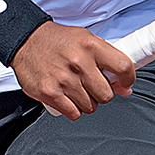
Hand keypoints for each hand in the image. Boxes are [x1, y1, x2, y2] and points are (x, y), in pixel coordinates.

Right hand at [12, 21, 134, 119]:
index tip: (124, 83)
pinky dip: (73, 110)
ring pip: (90, 107)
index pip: (123, 67)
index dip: (128, 79)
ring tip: (76, 90)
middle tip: (92, 87)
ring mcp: (64, 79)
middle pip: (106, 94)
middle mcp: (79, 62)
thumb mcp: (86, 40)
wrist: (27, 40)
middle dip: (102, 94)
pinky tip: (68, 98)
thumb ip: (107, 60)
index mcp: (91, 46)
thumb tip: (125, 87)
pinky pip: (73, 113)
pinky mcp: (50, 93)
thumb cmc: (58, 41)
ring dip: (86, 102)